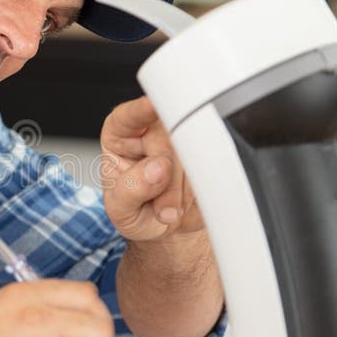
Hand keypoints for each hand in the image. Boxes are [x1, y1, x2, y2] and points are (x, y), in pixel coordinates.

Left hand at [100, 96, 202, 239]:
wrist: (167, 230)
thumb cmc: (137, 212)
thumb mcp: (120, 209)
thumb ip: (130, 190)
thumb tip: (155, 168)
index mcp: (122, 135)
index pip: (130, 115)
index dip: (142, 110)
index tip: (152, 106)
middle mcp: (152, 131)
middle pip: (169, 141)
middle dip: (168, 183)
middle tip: (163, 210)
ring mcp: (183, 140)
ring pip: (195, 154)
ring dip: (185, 191)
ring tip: (170, 209)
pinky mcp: (209, 153)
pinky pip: (215, 166)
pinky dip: (204, 191)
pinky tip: (188, 202)